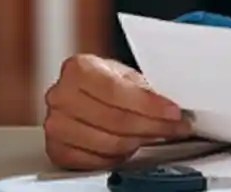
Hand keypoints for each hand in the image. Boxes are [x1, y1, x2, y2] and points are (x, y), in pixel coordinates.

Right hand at [43, 54, 191, 169]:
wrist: (84, 95)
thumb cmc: (107, 83)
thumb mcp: (128, 77)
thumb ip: (147, 90)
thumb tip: (171, 107)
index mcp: (78, 69)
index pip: (116, 91)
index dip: (149, 105)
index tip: (173, 112)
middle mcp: (60, 95)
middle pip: (114, 120)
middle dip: (152, 126)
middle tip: (175, 127)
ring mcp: (55, 124)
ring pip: (108, 143)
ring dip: (139, 142)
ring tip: (155, 135)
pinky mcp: (57, 149)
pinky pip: (95, 160)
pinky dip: (119, 156)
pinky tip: (131, 146)